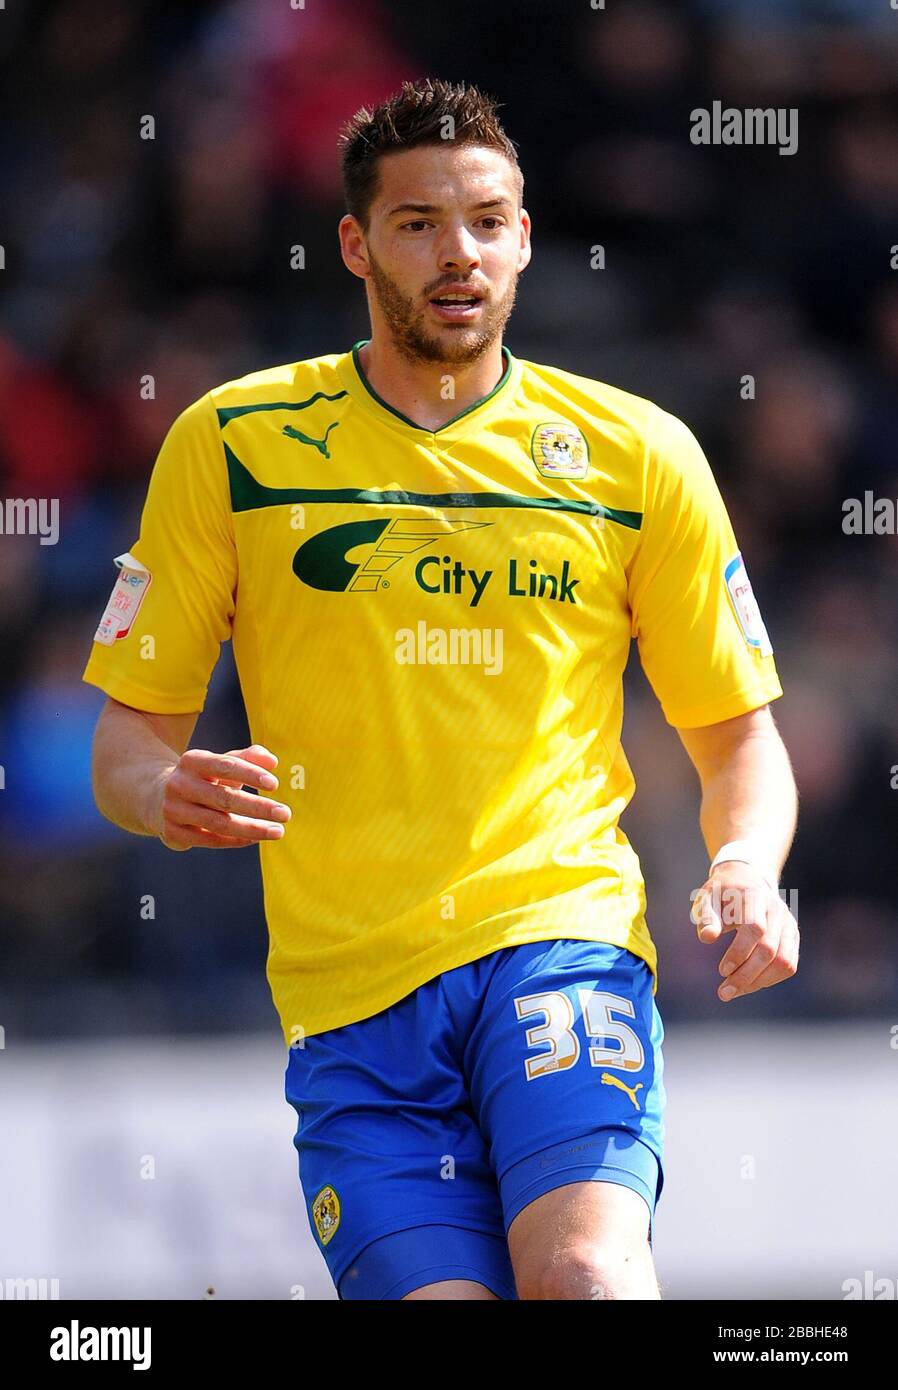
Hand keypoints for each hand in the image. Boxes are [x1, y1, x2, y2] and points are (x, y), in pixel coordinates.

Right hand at [154, 744, 291, 849]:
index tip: (275, 785)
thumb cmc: (201, 778)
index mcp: (192, 761)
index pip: (225, 765)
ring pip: (218, 823)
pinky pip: (210, 840)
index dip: (250, 774)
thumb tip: (272, 761)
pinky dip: (236, 840)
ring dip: (252, 829)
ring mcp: (174, 810)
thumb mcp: (220, 763)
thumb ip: (247, 758)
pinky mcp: (173, 833)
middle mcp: (179, 785)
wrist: (155, 795)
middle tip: (286, 814)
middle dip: (258, 807)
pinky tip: (256, 838)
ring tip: (278, 831)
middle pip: (224, 798)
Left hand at [690, 861, 798, 1001]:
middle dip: (746, 975)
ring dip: (758, 982)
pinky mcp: (792, 936)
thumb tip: (707, 937)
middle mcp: (776, 910)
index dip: (740, 952)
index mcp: (754, 897)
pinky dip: (770, 979)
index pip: (755, 928)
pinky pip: (789, 965)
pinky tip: (749, 984)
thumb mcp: (707, 897)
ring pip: (783, 961)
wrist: (747, 878)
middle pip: (769, 950)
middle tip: (724, 992)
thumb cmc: (722, 892)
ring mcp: (788, 924)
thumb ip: (706, 916)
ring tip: (734, 991)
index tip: (722, 970)